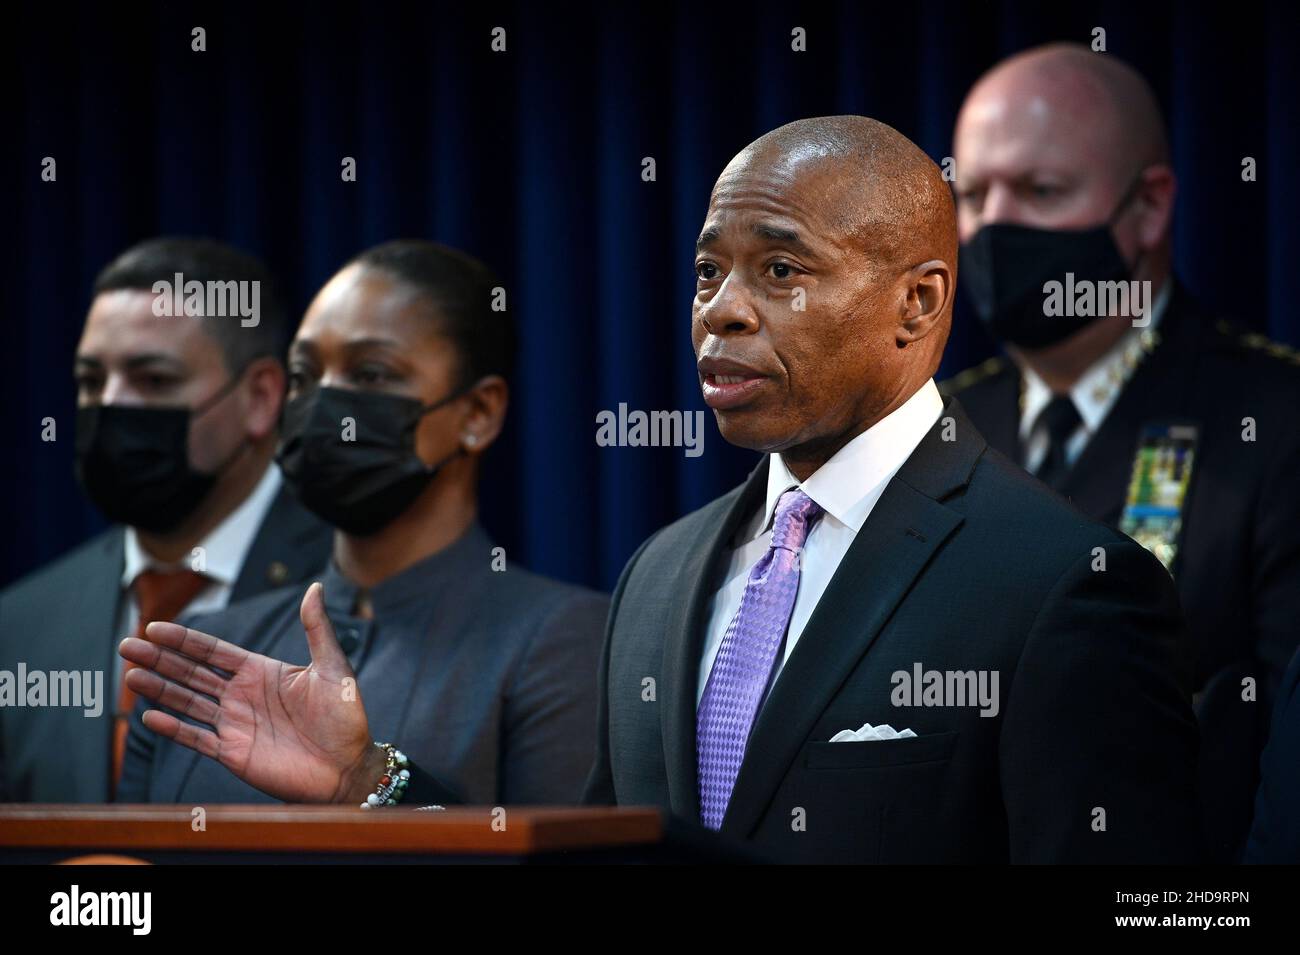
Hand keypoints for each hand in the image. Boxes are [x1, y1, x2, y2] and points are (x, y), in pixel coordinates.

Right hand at [119, 582, 381, 803]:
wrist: (349, 767)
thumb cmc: (345, 717)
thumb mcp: (334, 667)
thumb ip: (318, 629)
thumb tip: (314, 587)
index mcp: (260, 671)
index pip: (212, 651)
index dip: (183, 640)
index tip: (154, 627)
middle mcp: (241, 695)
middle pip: (190, 672)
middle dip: (159, 658)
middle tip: (126, 645)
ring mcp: (234, 724)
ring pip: (187, 702)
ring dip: (158, 689)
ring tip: (130, 675)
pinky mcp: (233, 753)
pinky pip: (196, 738)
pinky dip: (173, 728)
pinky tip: (150, 716)